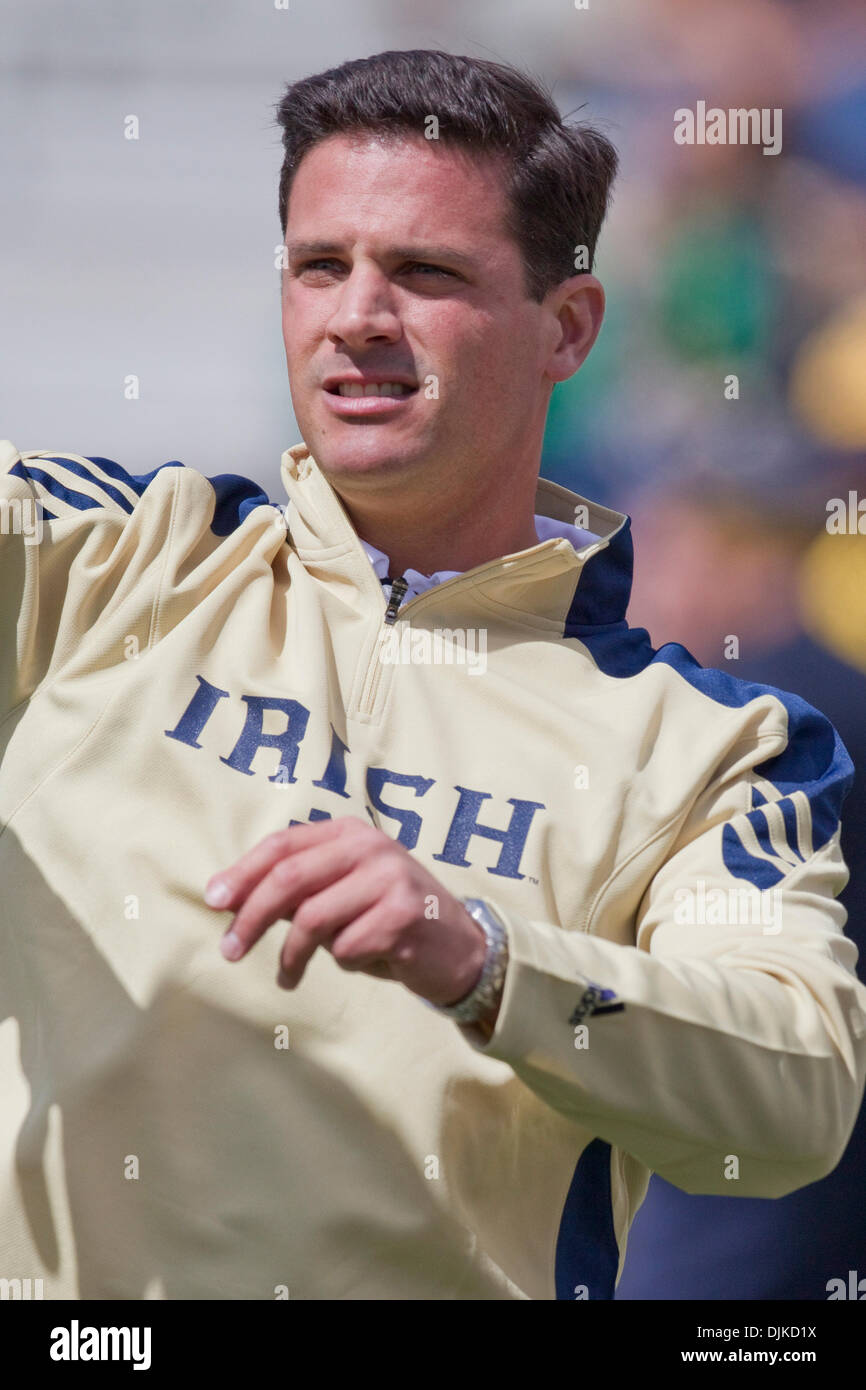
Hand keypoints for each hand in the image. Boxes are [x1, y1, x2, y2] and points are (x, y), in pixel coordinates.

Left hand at [203, 816, 489, 1007]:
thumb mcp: (342, 893)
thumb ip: (296, 890)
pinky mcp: (403, 917)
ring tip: (287, 977)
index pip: (282, 845)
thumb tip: (228, 897)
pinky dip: (345, 963)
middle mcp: (370, 848)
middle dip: (250, 917)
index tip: (213, 902)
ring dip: (292, 956)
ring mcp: (390, 879)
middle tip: (229, 949)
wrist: (460, 946)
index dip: (242, 872)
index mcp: (349, 833)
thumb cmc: (388, 919)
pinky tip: (363, 962)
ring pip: (312, 919)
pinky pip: (346, 948)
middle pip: (289, 878)